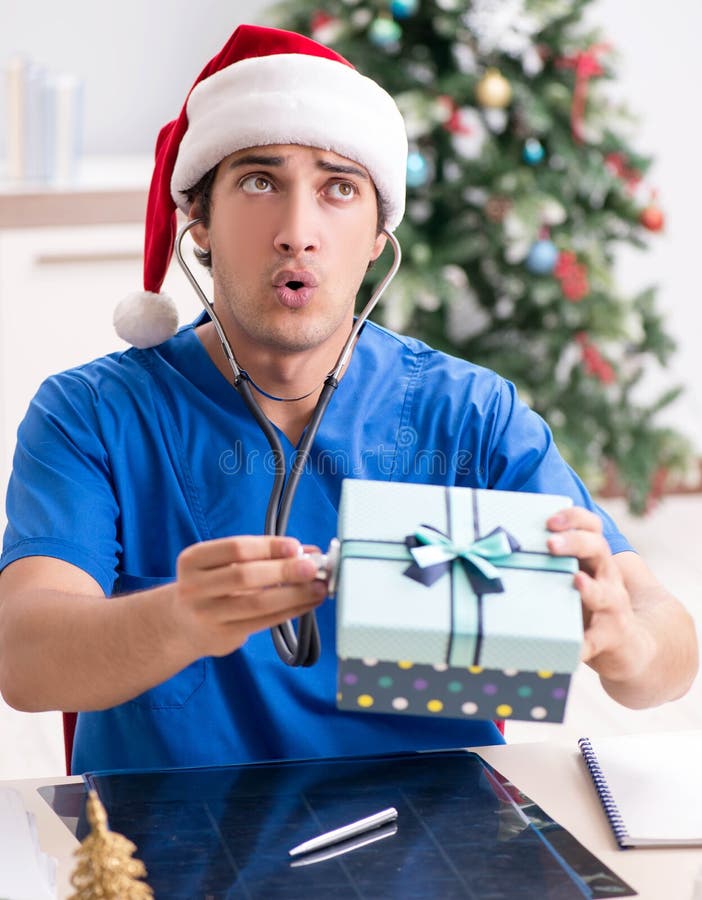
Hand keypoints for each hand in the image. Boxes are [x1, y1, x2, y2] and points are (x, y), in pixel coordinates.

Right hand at [173, 535, 326, 658]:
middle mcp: (194, 587)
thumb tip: (309, 551)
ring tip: (318, 588)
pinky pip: (264, 622)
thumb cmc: (212, 586)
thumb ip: (263, 555)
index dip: (269, 547)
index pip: (236, 548)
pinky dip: (290, 611)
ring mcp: (207, 615)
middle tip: (313, 568)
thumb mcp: (226, 564)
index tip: (295, 547)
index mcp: (193, 560)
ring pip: (257, 603)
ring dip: (294, 594)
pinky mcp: (223, 636)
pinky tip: (307, 603)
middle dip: (284, 570)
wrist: (181, 624)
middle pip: (245, 576)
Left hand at [545, 507, 653, 683]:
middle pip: (598, 549)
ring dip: (589, 588)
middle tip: (550, 543)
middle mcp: (608, 577)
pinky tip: (572, 648)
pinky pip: (594, 641)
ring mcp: (612, 607)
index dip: (574, 518)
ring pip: (604, 593)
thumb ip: (549, 564)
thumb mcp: (574, 577)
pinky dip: (582, 645)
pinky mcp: (610, 637)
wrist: (628, 647)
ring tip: (575, 581)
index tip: (549, 520)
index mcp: (595, 559)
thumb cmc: (588, 606)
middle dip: (575, 542)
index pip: (591, 527)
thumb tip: (496, 550)